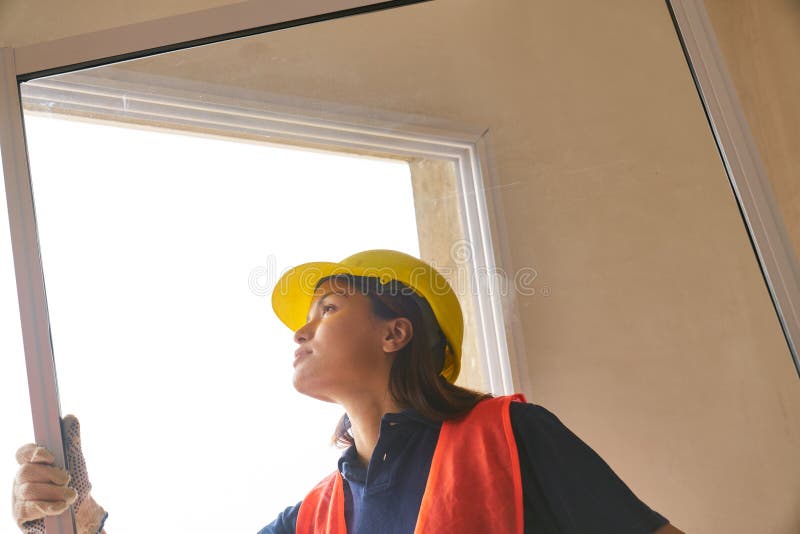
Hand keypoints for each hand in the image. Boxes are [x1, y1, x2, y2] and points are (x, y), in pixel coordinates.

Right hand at [12, 415, 106, 533]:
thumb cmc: (74, 483)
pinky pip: (29, 508)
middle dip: (50, 475)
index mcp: (33, 463)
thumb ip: (71, 441)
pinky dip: (49, 506)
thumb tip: (70, 417)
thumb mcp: (75, 461)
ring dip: (54, 492)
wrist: (80, 511)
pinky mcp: (20, 514)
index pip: (23, 453)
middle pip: (26, 472)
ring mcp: (18, 497)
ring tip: (70, 495)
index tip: (50, 456)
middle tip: (67, 479)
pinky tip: (61, 507)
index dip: (33, 453)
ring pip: (29, 490)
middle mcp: (21, 479)